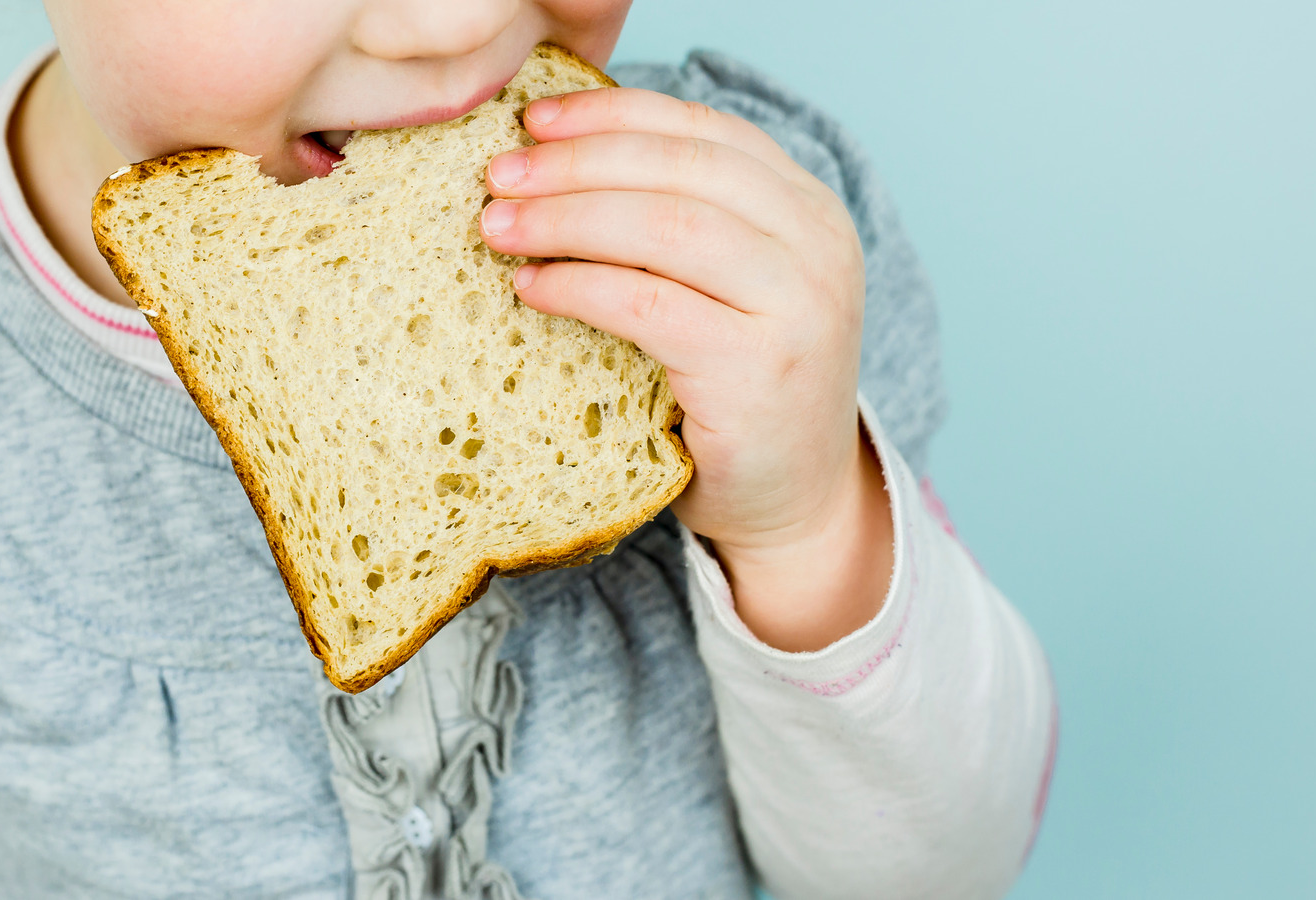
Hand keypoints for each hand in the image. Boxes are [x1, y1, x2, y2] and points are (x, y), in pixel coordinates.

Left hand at [479, 88, 892, 650]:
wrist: (793, 505)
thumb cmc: (735, 394)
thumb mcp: (727, 290)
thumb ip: (678, 227)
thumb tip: (553, 164)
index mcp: (809, 209)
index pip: (705, 132)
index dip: (614, 116)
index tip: (535, 118)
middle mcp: (817, 245)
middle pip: (680, 169)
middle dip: (577, 163)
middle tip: (499, 173)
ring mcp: (797, 306)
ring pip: (666, 227)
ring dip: (566, 219)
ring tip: (498, 226)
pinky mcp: (758, 369)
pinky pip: (648, 306)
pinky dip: (579, 288)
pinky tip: (531, 288)